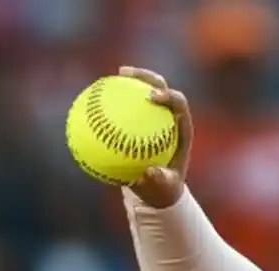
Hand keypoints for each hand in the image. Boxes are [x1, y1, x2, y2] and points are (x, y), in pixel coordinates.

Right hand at [119, 65, 192, 207]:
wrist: (160, 188)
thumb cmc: (164, 187)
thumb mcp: (165, 188)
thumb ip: (160, 180)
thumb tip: (149, 173)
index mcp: (181, 129)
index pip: (179, 104)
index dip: (168, 96)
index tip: (151, 97)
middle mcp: (170, 118)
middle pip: (161, 88)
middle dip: (147, 76)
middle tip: (126, 73)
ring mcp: (156, 117)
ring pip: (144, 92)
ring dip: (131, 80)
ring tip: (115, 75)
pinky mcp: (141, 121)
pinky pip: (127, 108)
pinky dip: (114, 102)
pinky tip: (96, 100)